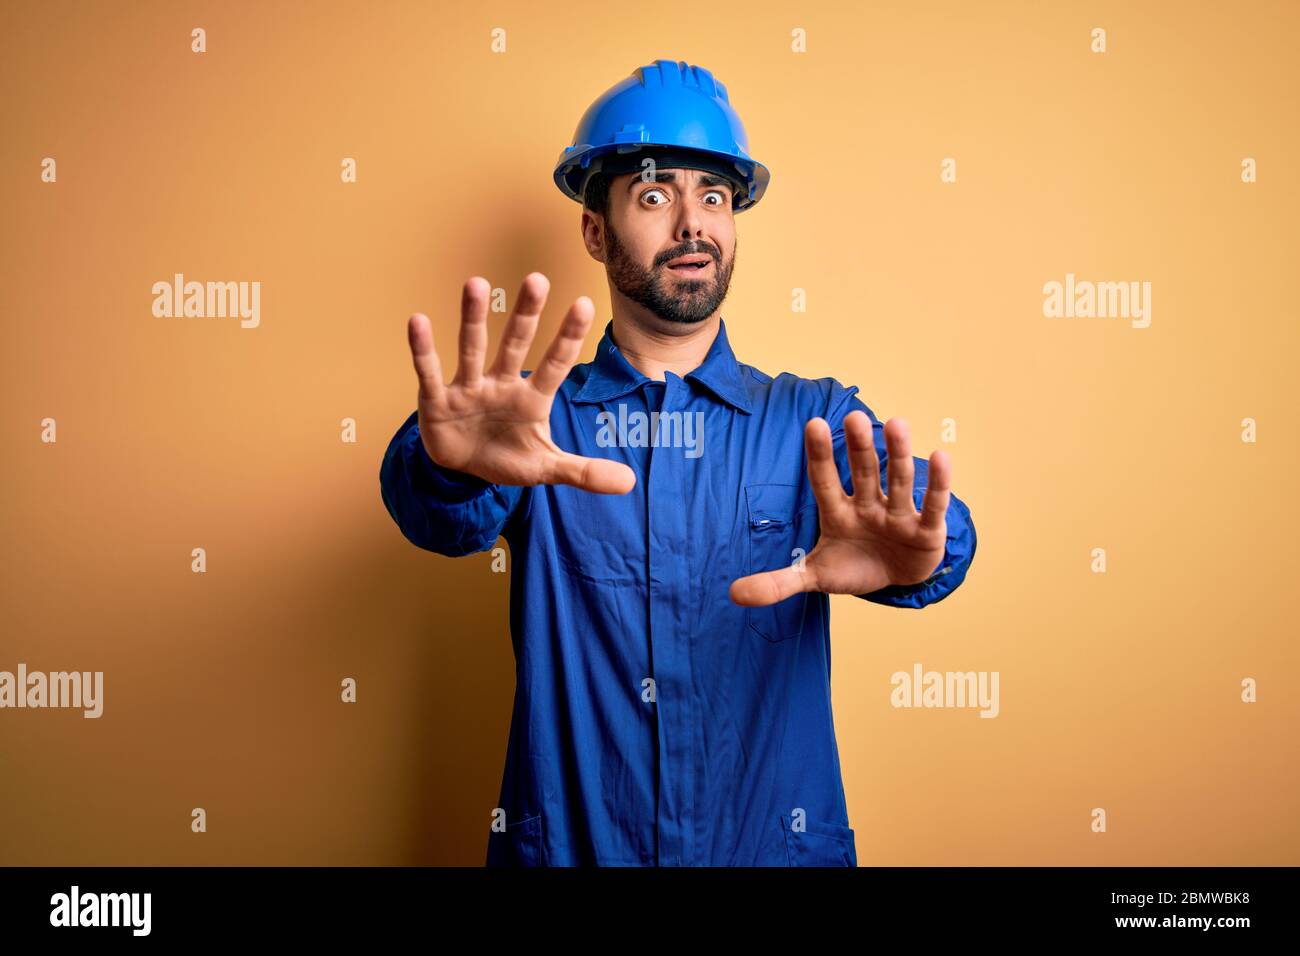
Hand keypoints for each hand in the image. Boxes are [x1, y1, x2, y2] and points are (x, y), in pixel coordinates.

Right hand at [407, 272, 635, 493]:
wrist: (462, 470)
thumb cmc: (507, 457)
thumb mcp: (546, 468)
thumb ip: (584, 471)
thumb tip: (629, 482)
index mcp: (531, 398)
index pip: (555, 365)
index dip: (568, 337)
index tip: (586, 304)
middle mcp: (501, 384)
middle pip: (516, 344)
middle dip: (526, 314)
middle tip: (537, 278)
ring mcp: (469, 388)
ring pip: (472, 348)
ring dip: (472, 318)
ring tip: (476, 284)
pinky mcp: (438, 401)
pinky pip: (430, 373)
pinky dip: (423, 350)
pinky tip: (418, 321)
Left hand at [729, 412, 948, 604]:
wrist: (893, 581)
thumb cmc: (852, 568)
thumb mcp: (815, 576)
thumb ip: (778, 582)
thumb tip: (733, 595)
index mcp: (838, 512)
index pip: (825, 480)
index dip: (820, 456)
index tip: (813, 424)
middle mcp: (869, 506)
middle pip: (863, 473)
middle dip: (860, 448)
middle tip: (854, 416)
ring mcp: (898, 516)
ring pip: (898, 482)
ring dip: (898, 455)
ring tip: (898, 424)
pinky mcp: (927, 531)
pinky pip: (932, 506)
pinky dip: (938, 485)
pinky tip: (941, 457)